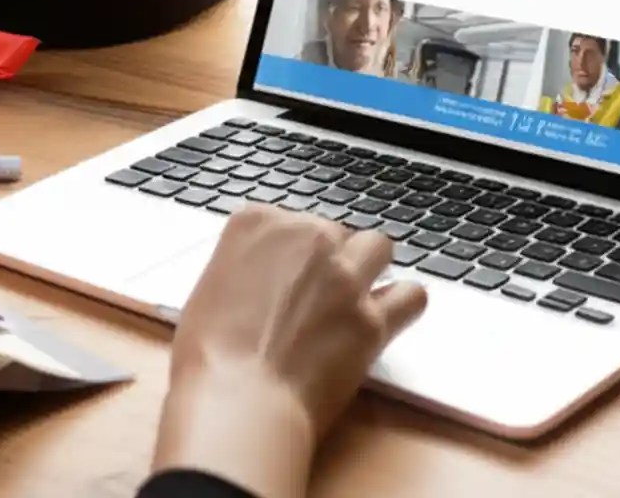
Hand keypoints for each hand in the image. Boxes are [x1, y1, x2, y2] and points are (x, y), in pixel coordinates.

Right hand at [152, 205, 428, 497]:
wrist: (238, 400)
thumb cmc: (208, 356)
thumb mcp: (208, 289)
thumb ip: (243, 267)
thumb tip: (261, 279)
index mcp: (257, 223)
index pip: (286, 219)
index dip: (288, 252)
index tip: (282, 276)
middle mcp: (307, 238)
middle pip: (333, 232)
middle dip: (327, 260)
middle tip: (312, 298)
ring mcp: (344, 276)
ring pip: (378, 247)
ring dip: (369, 267)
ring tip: (354, 297)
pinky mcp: (372, 317)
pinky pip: (411, 295)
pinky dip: (402, 305)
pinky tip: (387, 319)